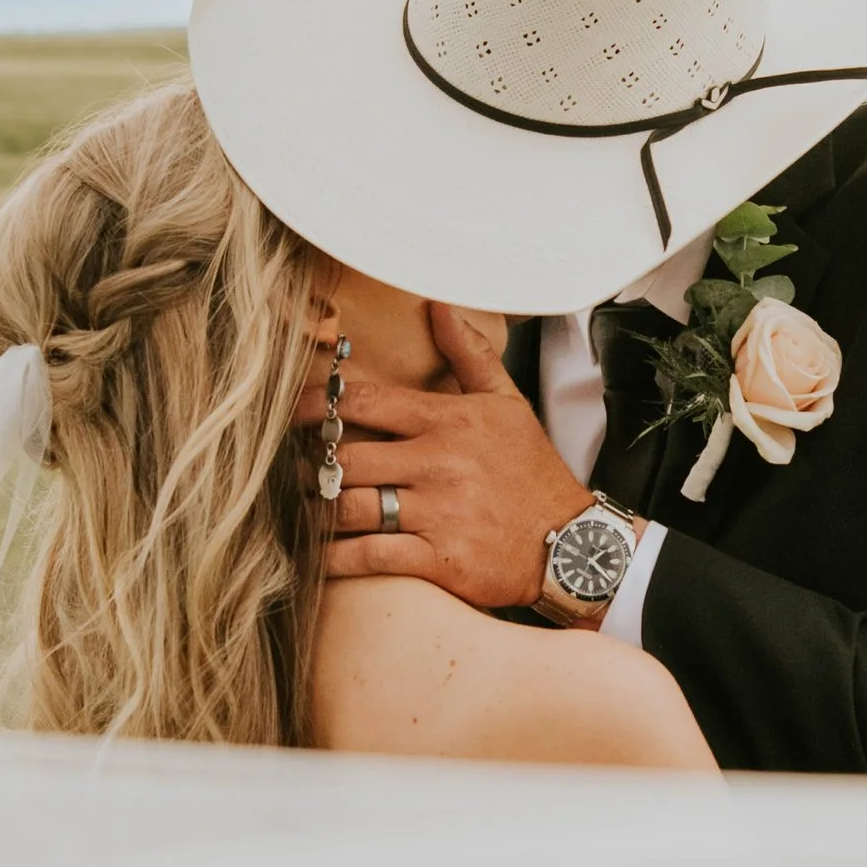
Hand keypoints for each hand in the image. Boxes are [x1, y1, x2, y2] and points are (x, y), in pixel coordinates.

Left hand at [306, 304, 593, 612]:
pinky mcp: (439, 559)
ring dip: (316, 508)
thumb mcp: (508, 404)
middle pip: (347, 456)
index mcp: (449, 421)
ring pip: (350, 506)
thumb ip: (469, 355)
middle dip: (313, 463)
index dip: (319, 404)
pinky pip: (368, 555)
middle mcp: (439, 463)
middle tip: (296, 466)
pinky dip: (334, 557)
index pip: (366, 401)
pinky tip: (318, 555)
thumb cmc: (532, 472)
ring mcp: (437, 512)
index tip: (293, 413)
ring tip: (304, 505)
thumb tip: (439, 307)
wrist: (573, 543)